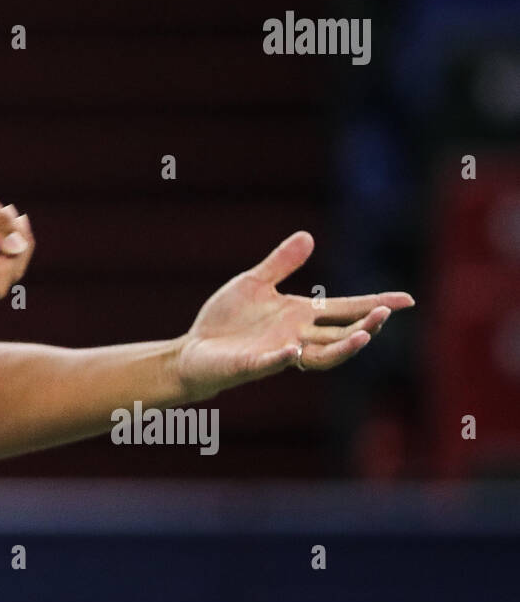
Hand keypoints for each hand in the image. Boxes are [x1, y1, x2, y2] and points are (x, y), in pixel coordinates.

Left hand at [172, 231, 413, 401]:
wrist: (195, 349)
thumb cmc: (227, 320)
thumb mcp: (254, 283)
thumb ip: (281, 264)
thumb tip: (308, 236)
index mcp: (299, 316)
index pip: (345, 309)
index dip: (374, 304)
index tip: (407, 300)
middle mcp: (296, 336)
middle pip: (340, 335)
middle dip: (364, 327)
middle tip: (384, 316)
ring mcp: (277, 353)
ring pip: (319, 356)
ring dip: (341, 349)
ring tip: (362, 338)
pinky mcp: (251, 365)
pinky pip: (271, 364)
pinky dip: (283, 358)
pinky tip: (293, 350)